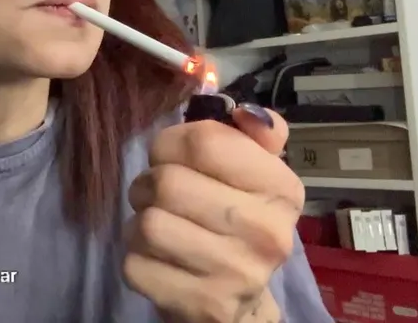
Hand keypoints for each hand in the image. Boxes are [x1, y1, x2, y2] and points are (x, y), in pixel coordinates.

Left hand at [124, 106, 303, 322]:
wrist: (240, 304)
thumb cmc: (239, 221)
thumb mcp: (257, 173)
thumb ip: (253, 133)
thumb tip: (244, 112)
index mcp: (282, 190)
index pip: (204, 141)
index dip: (171, 142)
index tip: (172, 155)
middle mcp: (267, 233)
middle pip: (167, 182)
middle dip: (148, 182)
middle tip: (157, 193)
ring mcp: (236, 274)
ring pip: (147, 224)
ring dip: (140, 219)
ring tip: (157, 224)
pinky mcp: (200, 305)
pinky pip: (135, 264)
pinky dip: (136, 257)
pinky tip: (157, 258)